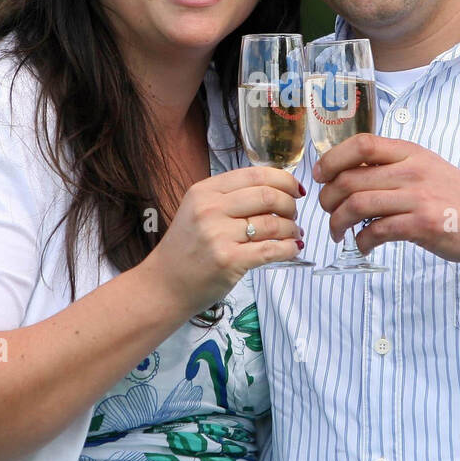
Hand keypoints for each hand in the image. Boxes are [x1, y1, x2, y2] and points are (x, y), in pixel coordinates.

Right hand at [144, 166, 304, 312]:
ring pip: (273, 223)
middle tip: (293, 214)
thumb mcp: (198, 210)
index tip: (294, 189)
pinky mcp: (229, 261)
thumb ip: (230, 197)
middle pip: (268, 196)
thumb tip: (275, 190)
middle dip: (290, 205)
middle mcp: (210, 209)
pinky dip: (289, 248)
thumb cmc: (186, 249)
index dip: (283, 180)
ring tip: (293, 234)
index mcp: (204, 191)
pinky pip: (271, 249)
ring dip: (292, 229)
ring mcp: (219, 235)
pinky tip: (292, 249)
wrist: (164, 285)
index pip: (255, 175)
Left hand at [312, 135, 459, 293]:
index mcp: (411, 152)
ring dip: (338, 222)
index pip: (361, 144)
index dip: (332, 159)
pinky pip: (376, 231)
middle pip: (350, 178)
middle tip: (327, 212)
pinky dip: (362, 241)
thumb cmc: (459, 199)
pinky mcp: (422, 225)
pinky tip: (363, 246)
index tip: (320, 176)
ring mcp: (418, 197)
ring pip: (357, 205)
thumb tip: (351, 174)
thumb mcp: (428, 169)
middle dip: (328, 198)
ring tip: (338, 233)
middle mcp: (413, 170)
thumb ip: (395, 167)